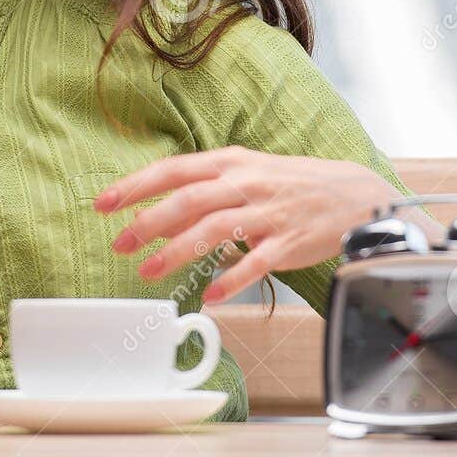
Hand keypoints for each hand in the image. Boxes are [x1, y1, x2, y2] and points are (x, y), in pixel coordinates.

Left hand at [93, 145, 397, 302]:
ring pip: (215, 229)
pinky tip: (208, 294)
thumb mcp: (242, 174)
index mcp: (228, 162)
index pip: (172, 171)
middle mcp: (245, 184)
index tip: (103, 204)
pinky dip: (230, 279)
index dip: (135, 187)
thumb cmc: (286, 183)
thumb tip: (155, 215)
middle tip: (119, 244)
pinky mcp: (289, 242)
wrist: (353, 194)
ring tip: (149, 271)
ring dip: (178, 252)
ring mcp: (268, 213)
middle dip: (148, 223)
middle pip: (188, 200)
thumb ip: (201, 192)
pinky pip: (255, 263)